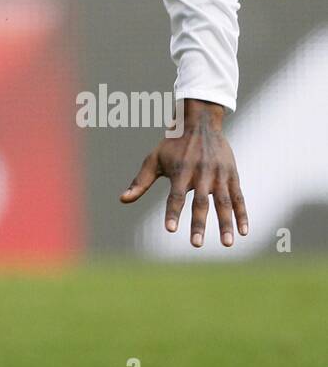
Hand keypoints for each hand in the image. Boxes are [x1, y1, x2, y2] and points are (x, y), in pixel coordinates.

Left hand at [120, 98, 247, 247]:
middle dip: (199, 223)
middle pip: (200, 202)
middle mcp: (200, 173)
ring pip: (223, 202)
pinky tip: (244, 232)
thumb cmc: (173, 144)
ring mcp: (218, 174)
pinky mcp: (232, 174)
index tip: (170, 229)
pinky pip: (238, 197)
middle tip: (196, 244)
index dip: (173, 212)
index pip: (175, 196)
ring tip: (227, 244)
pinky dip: (242, 214)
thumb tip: (122, 200)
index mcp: (180, 171)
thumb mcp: (154, 159)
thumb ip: (140, 181)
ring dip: (226, 223)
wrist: (200, 121)